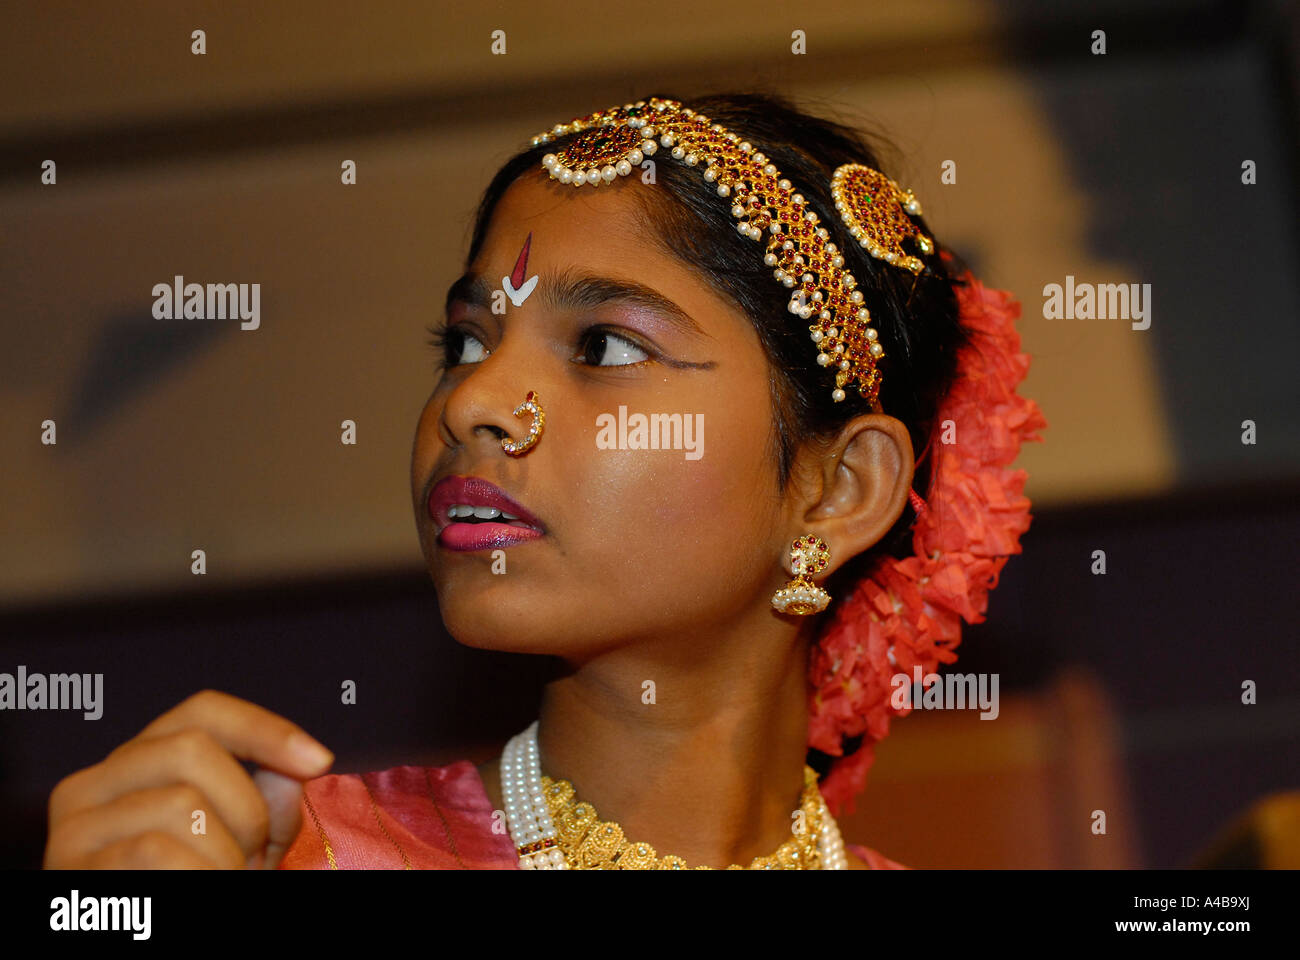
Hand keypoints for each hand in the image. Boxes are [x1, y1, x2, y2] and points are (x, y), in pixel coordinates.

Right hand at [44, 689, 333, 868]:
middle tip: (253, 857)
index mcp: (135, 765)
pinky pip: (159, 853)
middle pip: (193, 749)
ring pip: (182, 804)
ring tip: (221, 881)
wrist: (145, 945)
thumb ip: (266, 798)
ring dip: (227, 855)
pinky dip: (203, 876)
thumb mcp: (238, 841)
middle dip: (248, 806)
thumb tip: (296, 766)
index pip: (202, 712)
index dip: (264, 728)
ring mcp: (73, 828)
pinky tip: (196, 892)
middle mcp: (92, 785)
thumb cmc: (195, 890)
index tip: (319, 760)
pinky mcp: (69, 869)